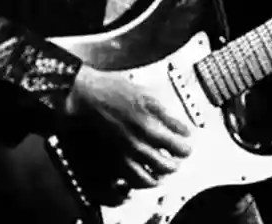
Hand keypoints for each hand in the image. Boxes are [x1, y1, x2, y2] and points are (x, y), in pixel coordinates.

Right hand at [66, 64, 192, 189]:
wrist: (85, 95)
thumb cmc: (112, 90)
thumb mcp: (146, 94)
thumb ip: (167, 114)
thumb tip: (182, 128)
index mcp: (151, 126)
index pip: (180, 145)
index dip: (185, 144)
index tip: (185, 141)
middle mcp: (140, 145)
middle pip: (169, 165)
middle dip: (177, 161)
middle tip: (177, 155)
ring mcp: (126, 155)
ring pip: (153, 178)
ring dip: (162, 173)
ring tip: (164, 167)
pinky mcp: (114, 160)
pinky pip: (133, 180)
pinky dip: (143, 181)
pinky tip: (146, 174)